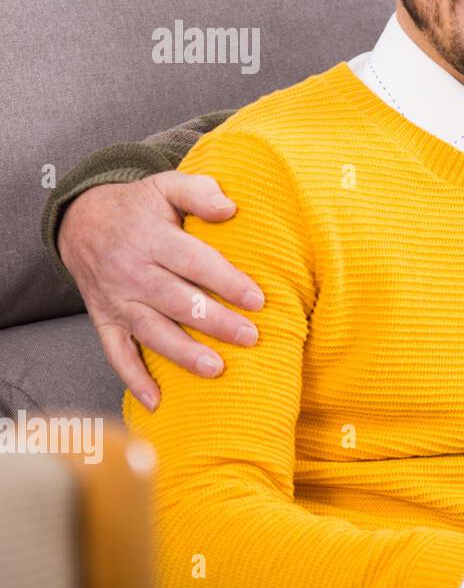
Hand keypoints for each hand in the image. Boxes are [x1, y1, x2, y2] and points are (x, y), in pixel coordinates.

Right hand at [57, 172, 265, 409]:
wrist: (81, 222)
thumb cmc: (139, 206)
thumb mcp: (165, 185)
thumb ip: (199, 191)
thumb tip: (231, 208)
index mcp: (152, 239)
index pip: (194, 263)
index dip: (227, 282)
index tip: (258, 300)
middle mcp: (132, 273)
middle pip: (178, 301)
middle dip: (215, 322)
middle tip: (251, 338)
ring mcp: (116, 300)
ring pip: (152, 331)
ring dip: (183, 354)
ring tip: (216, 369)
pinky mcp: (104, 319)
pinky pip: (115, 353)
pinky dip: (133, 379)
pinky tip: (157, 402)